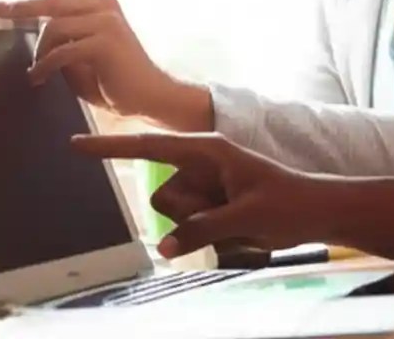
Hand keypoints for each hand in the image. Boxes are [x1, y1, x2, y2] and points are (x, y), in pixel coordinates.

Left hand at [0, 0, 211, 130]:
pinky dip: (44, 66)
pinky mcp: (105, 41)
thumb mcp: (82, 49)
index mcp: (100, 3)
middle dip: (21, 6)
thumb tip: (33, 29)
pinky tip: (37, 76)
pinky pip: (62, 51)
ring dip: (39, 52)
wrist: (148, 95)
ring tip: (35, 70)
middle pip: (52, 0)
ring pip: (54, 27)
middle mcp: (105, 4)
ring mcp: (107, 21)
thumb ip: (63, 34)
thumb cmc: (115, 76)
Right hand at [72, 132, 324, 257]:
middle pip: (163, 197)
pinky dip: (207, 233)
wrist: (318, 211)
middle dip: (190, 213)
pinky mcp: (210, 205)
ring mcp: (205, 186)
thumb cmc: (289, 203)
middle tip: (235, 210)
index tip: (75, 144)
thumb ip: (202, 230)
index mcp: (208, 151)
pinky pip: (188, 228)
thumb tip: (163, 248)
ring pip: (174, 216)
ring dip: (203, 224)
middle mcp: (201, 165)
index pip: (149, 146)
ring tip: (241, 215)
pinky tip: (240, 225)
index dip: (110, 147)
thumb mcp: (246, 216)